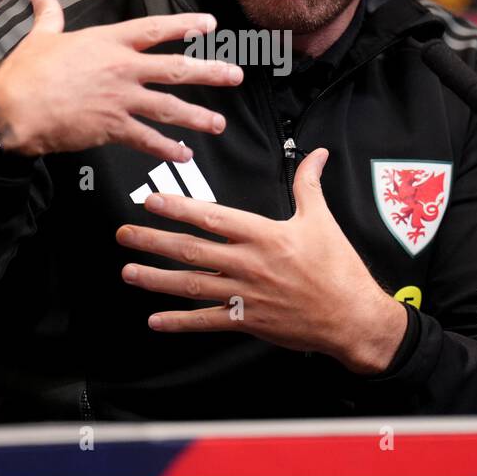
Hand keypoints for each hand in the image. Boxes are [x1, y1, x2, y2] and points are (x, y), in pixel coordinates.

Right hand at [0, 0, 243, 163]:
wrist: (13, 111)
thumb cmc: (24, 73)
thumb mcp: (40, 37)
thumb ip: (49, 15)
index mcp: (107, 42)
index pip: (155, 29)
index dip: (185, 25)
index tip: (210, 25)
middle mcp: (121, 68)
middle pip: (176, 69)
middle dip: (210, 71)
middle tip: (236, 75)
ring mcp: (120, 99)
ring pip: (169, 107)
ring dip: (197, 116)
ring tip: (219, 124)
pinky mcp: (112, 128)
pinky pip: (147, 139)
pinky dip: (167, 149)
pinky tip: (183, 154)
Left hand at [115, 148, 409, 374]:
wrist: (352, 317)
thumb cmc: (339, 268)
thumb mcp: (323, 220)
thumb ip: (309, 184)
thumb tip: (315, 153)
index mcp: (265, 235)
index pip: (213, 218)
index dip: (180, 208)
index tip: (152, 200)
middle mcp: (250, 264)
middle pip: (192, 250)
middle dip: (153, 241)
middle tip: (124, 234)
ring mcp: (245, 295)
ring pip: (191, 285)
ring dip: (156, 279)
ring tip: (128, 271)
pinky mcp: (247, 321)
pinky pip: (206, 322)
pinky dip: (179, 322)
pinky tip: (155, 320)